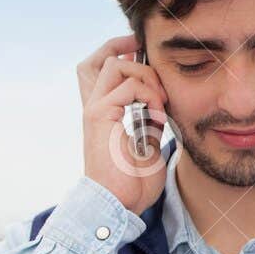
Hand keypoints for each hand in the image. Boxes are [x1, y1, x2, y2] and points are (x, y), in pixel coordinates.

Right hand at [77, 33, 168, 212]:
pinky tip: (158, 116)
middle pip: (95, 61)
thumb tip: (159, 110)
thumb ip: (148, 125)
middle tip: (146, 57)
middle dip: (121, 49)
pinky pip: (126, 87)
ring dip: (145, 76)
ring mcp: (94, 110)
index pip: (98, 73)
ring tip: (160, 101)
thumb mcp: (147, 147)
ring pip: (114, 66)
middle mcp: (94, 108)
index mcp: (104, 115)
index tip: (141, 52)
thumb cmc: (132, 183)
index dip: (116, 54)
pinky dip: (148, 95)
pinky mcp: (100, 116)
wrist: (119, 204)